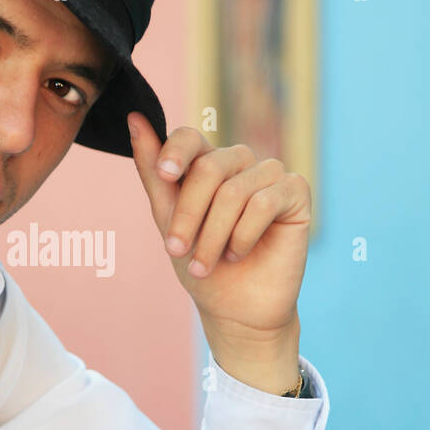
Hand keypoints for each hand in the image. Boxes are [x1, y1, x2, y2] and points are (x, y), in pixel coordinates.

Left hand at [127, 113, 310, 353]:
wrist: (235, 310)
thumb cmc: (202, 265)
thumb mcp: (168, 220)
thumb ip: (154, 173)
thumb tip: (134, 119)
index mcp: (207, 163)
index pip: (189, 137)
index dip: (175, 152)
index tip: (165, 176)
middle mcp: (239, 163)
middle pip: (209, 168)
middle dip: (188, 215)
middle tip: (177, 251)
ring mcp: (269, 174)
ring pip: (234, 191)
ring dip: (213, 235)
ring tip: (208, 264)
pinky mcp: (295, 191)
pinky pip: (264, 202)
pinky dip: (244, 235)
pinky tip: (239, 253)